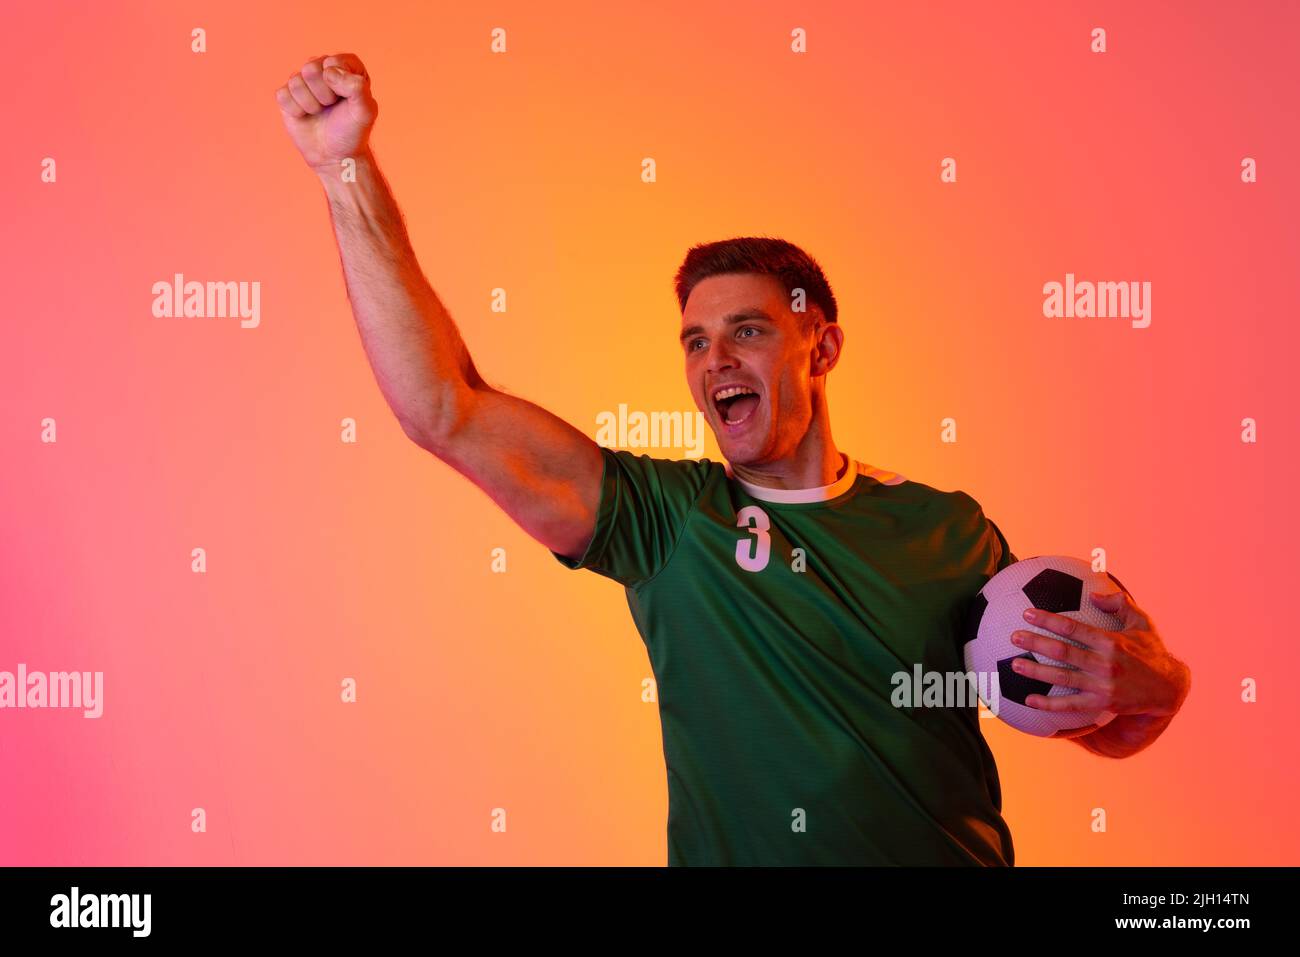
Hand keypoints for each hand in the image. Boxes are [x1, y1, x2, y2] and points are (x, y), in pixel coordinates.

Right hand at [274, 53, 377, 173]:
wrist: (335, 154)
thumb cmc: (352, 131)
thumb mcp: (365, 111)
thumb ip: (357, 87)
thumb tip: (329, 72)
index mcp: (345, 66)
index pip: (333, 62)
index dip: (338, 84)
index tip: (345, 99)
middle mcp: (323, 68)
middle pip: (311, 68)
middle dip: (323, 94)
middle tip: (331, 106)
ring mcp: (303, 80)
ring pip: (295, 81)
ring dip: (310, 104)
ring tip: (319, 112)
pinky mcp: (287, 94)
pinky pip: (283, 94)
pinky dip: (296, 110)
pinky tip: (305, 116)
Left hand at [1008, 587, 1189, 717]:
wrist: (1168, 688)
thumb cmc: (1151, 651)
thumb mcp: (1142, 623)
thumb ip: (1120, 604)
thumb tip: (1095, 594)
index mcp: (1111, 641)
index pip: (1073, 628)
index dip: (1048, 620)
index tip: (1027, 614)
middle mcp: (1105, 664)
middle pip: (1062, 652)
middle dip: (1035, 643)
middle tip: (1014, 636)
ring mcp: (1102, 686)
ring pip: (1062, 678)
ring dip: (1036, 672)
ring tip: (1014, 664)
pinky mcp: (1102, 704)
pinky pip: (1070, 706)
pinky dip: (1048, 705)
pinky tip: (1028, 700)